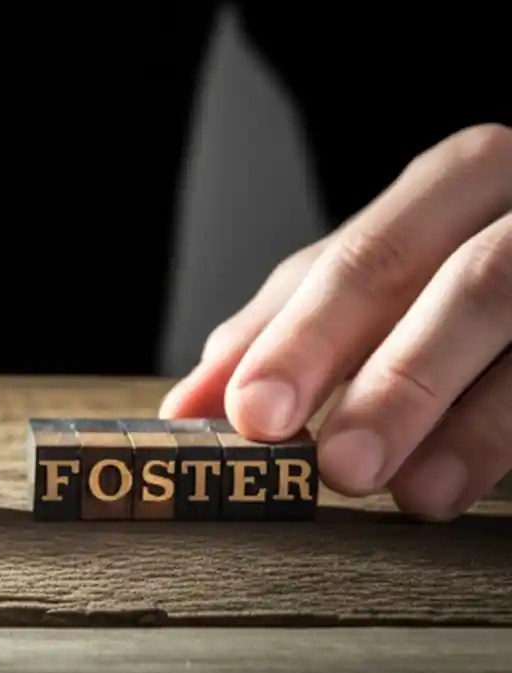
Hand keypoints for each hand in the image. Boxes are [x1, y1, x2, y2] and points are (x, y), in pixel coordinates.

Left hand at [161, 123, 511, 520]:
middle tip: (333, 464)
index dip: (302, 339)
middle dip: (393, 378)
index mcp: (460, 181)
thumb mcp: (391, 279)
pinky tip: (460, 485)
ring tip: (403, 492)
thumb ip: (293, 329)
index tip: (249, 414)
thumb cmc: (484, 264)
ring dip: (465, 417)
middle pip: (463, 283)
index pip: (364, 259)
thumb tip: (189, 406)